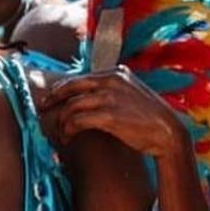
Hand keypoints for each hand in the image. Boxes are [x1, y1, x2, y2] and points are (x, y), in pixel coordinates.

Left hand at [30, 65, 186, 161]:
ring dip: (62, 122)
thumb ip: (112, 91)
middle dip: (52, 99)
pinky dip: (68, 130)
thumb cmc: (149, 118)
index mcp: (116, 73)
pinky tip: (68, 137)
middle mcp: (111, 80)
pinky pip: (78, 120)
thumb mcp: (131, 95)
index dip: (61, 88)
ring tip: (61, 134)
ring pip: (72, 106)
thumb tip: (88, 98)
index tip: (50, 98)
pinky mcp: (109, 115)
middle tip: (41, 109)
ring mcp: (110, 97)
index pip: (80, 78)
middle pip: (70, 87)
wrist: (168, 132)